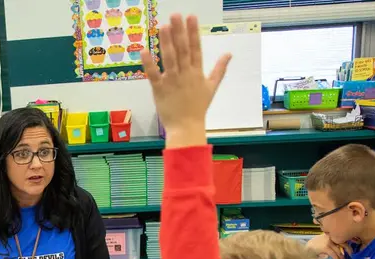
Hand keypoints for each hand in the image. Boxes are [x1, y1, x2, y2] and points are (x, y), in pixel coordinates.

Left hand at [141, 15, 230, 147]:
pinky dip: (149, 64)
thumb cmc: (198, 108)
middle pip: (182, 50)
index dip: (193, 32)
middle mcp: (185, 74)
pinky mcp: (160, 90)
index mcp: (197, 72)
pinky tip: (144, 51)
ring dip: (166, 42)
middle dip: (179, 32)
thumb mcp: (212, 87)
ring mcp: (172, 81)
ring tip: (163, 26)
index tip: (191, 17)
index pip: (196, 48)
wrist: (187, 127)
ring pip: (169, 59)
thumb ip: (219, 69)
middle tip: (175, 15)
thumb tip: (229, 54)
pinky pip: (154, 75)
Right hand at [305, 234, 349, 258]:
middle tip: (352, 256)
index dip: (348, 245)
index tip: (351, 250)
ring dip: (342, 257)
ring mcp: (328, 242)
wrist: (304, 247)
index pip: (342, 239)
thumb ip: (331, 244)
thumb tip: (340, 251)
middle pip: (343, 243)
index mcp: (331, 235)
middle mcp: (331, 237)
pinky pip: (334, 254)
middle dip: (349, 250)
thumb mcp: (323, 242)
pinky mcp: (326, 247)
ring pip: (339, 250)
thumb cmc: (313, 246)